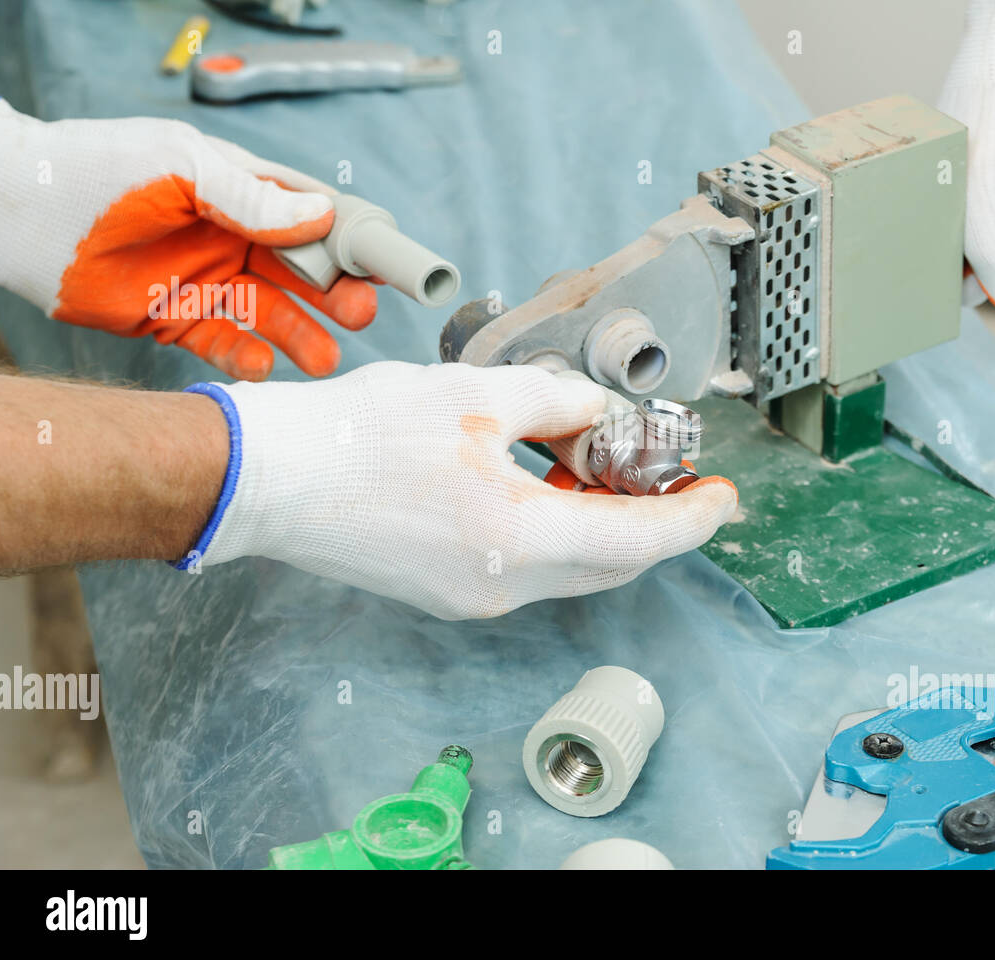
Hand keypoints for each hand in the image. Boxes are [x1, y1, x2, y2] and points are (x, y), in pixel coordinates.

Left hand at [0, 100, 376, 379]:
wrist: (18, 212)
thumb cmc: (97, 171)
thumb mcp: (181, 167)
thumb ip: (252, 198)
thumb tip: (323, 216)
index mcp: (241, 192)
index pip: (313, 217)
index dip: (352, 242)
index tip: (386, 267)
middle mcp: (232, 237)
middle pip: (303, 272)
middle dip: (337, 295)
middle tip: (359, 314)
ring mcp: (207, 280)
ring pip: (273, 315)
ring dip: (303, 336)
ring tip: (325, 359)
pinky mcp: (176, 320)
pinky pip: (225, 345)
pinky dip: (249, 357)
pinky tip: (263, 365)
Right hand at [188, 362, 738, 618]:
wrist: (271, 479)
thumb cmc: (364, 433)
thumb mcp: (478, 395)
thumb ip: (557, 403)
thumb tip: (594, 414)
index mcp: (519, 539)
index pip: (638, 541)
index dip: (691, 519)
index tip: (723, 496)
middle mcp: (503, 586)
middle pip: (611, 564)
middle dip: (652, 521)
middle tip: (664, 470)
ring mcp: (472, 598)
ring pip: (570, 570)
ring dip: (600, 523)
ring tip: (598, 463)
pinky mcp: (447, 592)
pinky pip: (528, 570)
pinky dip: (556, 532)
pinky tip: (544, 485)